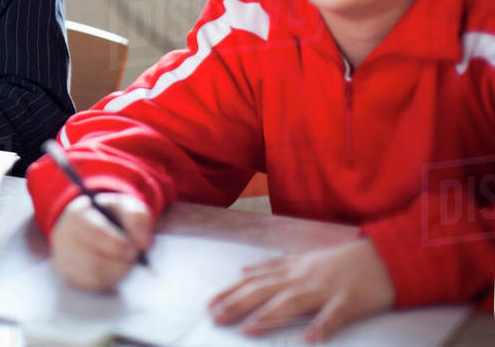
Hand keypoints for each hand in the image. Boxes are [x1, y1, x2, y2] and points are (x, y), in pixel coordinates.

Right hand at [50, 192, 153, 290]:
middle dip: (121, 263)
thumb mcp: (125, 207)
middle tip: (133, 258)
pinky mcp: (69, 277)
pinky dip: (110, 281)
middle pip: (95, 260)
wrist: (89, 226)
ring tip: (125, 263)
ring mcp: (64, 259)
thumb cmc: (109, 217)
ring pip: (95, 275)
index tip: (134, 249)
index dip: (119, 244)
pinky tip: (115, 270)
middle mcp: (64, 237)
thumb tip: (142, 243)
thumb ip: (137, 217)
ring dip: (118, 273)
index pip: (96, 232)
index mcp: (77, 215)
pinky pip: (93, 286)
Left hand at [208, 237, 395, 341]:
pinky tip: (308, 340)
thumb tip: (245, 270)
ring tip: (248, 329)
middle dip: (238, 304)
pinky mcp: (350, 301)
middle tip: (215, 317)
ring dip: (269, 315)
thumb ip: (274, 266)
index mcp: (293, 269)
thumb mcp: (304, 259)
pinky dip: (321, 327)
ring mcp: (326, 288)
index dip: (231, 291)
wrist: (385, 257)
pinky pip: (334, 316)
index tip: (209, 304)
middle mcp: (304, 277)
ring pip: (293, 301)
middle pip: (266, 290)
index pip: (254, 280)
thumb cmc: (342, 262)